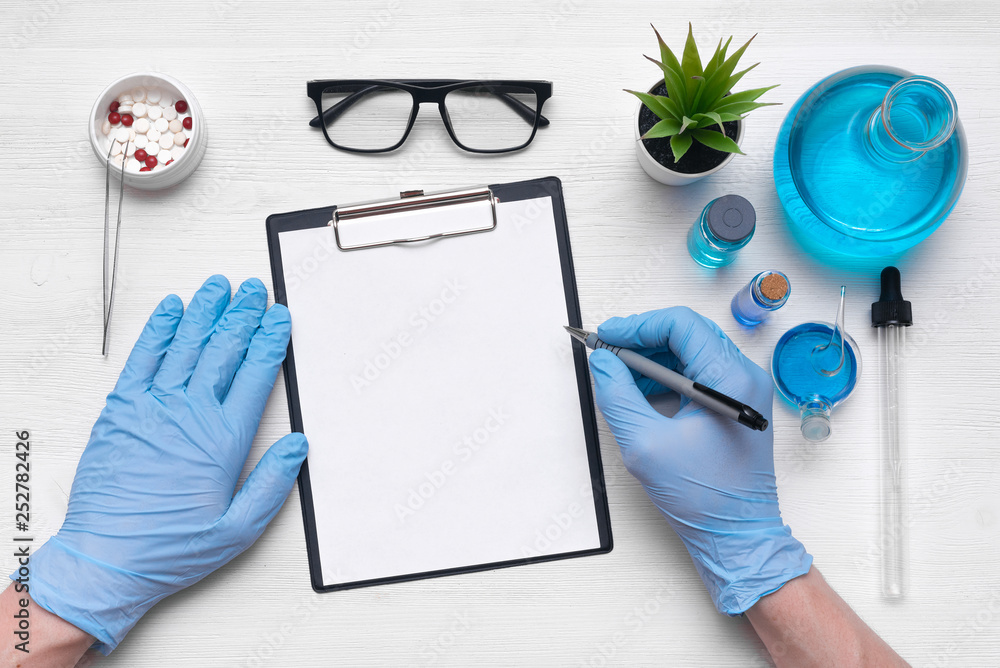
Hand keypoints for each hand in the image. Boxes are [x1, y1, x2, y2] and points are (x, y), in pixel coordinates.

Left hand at [20, 275, 307, 653]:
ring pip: (186, 345)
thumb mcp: (238, 529)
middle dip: (242, 314)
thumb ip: (272, 484)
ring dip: (205, 311)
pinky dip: (159, 330)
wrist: (105, 558)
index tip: (279, 317)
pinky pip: (143, 359)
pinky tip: (172, 310)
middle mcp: (190, 415)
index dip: (270, 339)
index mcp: (223, 439)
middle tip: (253, 289)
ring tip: (219, 286)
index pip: (255, 373)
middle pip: (223, 349)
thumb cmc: (170, 546)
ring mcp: (153, 408)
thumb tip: (297, 446)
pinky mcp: (121, 411)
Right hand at [589, 306, 810, 614]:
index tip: (607, 337)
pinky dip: (666, 374)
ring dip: (652, 356)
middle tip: (608, 350)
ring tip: (619, 372)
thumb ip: (618, 395)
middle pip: (687, 332)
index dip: (638, 325)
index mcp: (731, 380)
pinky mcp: (735, 404)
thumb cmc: (704, 498)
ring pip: (690, 350)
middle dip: (642, 338)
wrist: (738, 535)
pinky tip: (640, 388)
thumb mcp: (645, 444)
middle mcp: (744, 377)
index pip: (681, 325)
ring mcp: (743, 389)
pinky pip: (697, 372)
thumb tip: (603, 362)